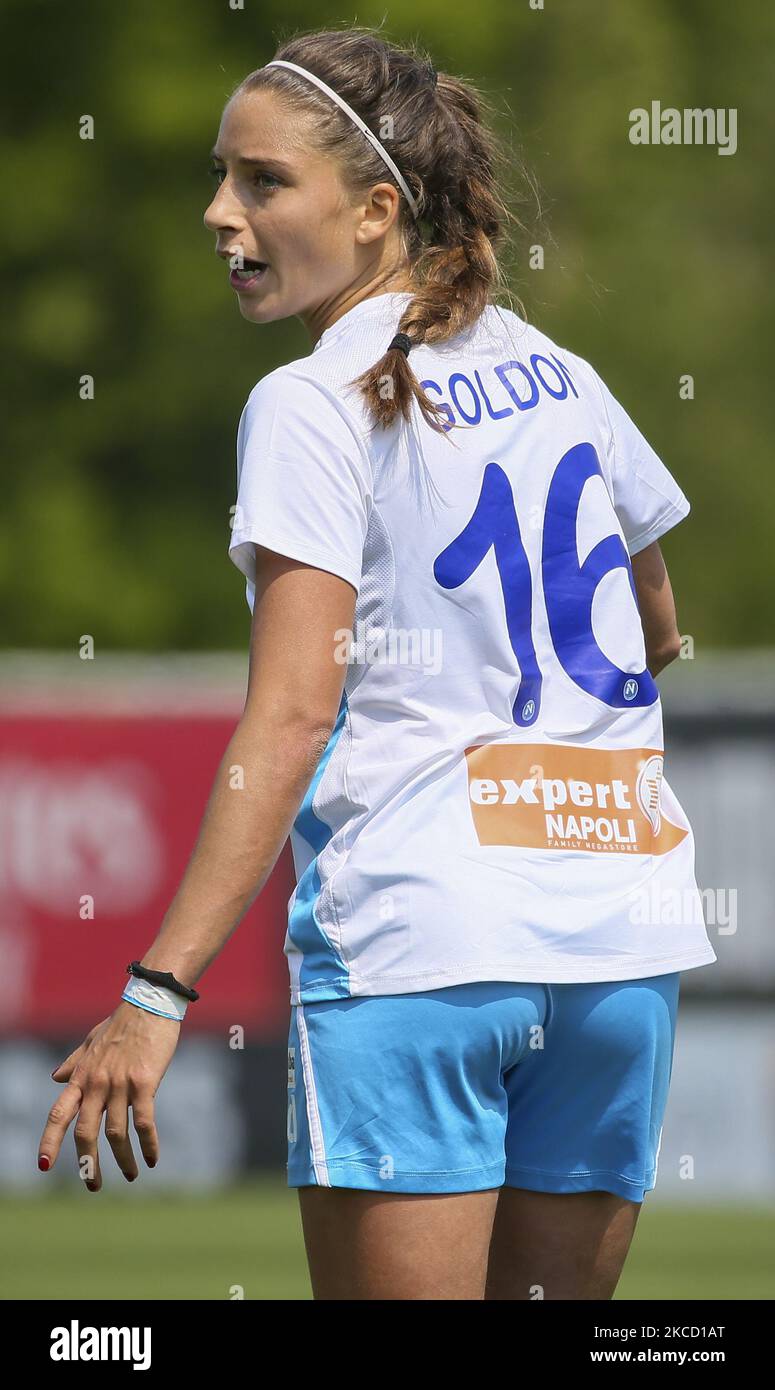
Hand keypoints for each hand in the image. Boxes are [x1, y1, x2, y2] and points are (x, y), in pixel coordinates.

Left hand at [38, 1000, 180, 1191]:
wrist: (149, 1003)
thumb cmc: (122, 1022)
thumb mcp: (91, 1040)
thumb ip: (74, 1062)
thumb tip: (55, 1078)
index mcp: (82, 1076)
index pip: (59, 1114)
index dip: (49, 1141)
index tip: (44, 1166)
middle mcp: (97, 1083)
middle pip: (85, 1133)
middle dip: (88, 1164)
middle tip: (94, 1186)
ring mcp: (120, 1084)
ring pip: (116, 1134)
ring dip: (123, 1160)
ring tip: (131, 1175)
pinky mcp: (144, 1083)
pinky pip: (144, 1122)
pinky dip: (147, 1144)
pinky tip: (152, 1158)